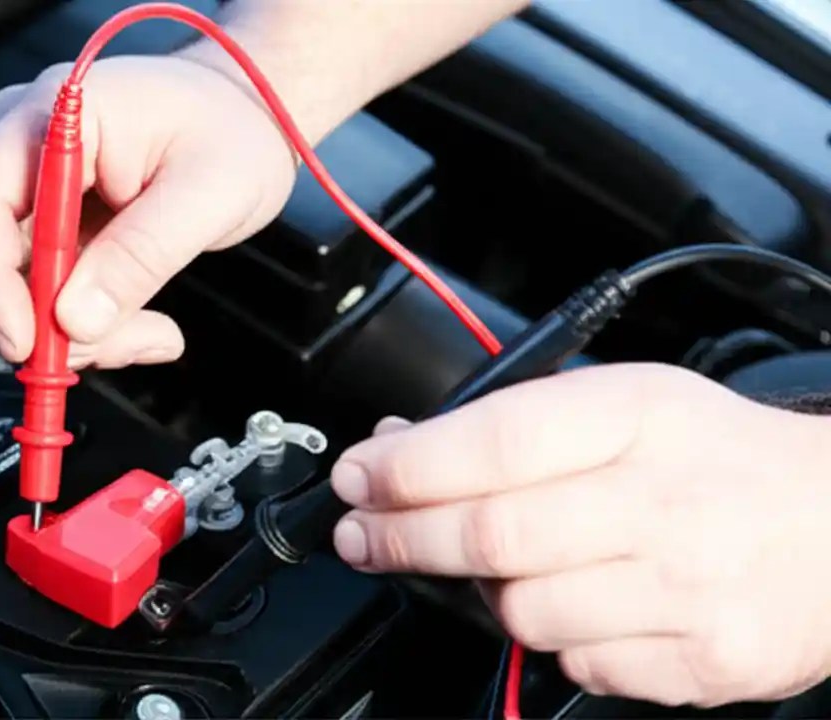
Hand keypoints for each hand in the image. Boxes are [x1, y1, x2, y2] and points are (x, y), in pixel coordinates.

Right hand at [0, 55, 296, 368]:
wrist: (241, 114)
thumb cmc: (230, 129)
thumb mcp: (211, 193)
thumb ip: (142, 255)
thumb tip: (76, 319)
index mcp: (57, 116)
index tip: (27, 342)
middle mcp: (21, 143)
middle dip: (34, 321)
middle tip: (113, 346)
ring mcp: (25, 183)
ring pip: (3, 286)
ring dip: (68, 332)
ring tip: (148, 334)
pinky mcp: (40, 220)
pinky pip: (34, 290)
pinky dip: (80, 323)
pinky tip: (134, 322)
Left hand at [329, 363, 830, 706]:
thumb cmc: (718, 460)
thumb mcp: (626, 404)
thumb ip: (513, 423)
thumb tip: (400, 446)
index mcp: (639, 418)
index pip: (497, 440)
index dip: (408, 465)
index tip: (357, 476)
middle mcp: (663, 502)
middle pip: (492, 534)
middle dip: (401, 538)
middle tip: (361, 536)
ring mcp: (685, 589)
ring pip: (524, 610)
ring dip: (485, 592)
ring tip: (505, 565)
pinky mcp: (699, 661)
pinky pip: (578, 664)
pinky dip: (556, 638)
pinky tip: (580, 603)